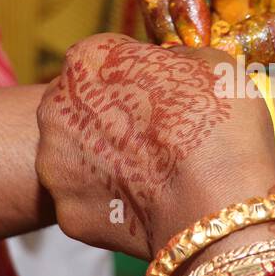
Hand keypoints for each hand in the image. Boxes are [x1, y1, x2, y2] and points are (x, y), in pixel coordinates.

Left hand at [36, 34, 274, 258]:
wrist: (218, 204)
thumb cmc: (216, 124)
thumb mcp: (209, 64)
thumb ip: (174, 61)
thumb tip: (170, 68)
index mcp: (87, 61)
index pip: (101, 61)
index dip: (133, 78)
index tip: (158, 96)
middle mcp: (56, 110)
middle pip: (76, 109)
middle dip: (106, 120)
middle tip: (151, 138)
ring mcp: (56, 167)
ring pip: (73, 160)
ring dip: (101, 164)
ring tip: (148, 176)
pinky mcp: (68, 215)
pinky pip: (88, 205)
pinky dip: (110, 207)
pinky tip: (144, 207)